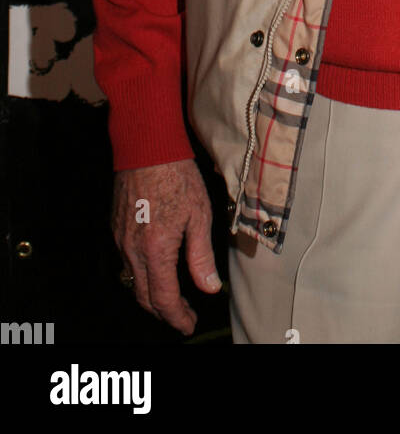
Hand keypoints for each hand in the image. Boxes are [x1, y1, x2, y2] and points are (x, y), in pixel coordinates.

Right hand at [111, 159, 220, 334]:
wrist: (147, 147)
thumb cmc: (177, 176)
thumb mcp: (200, 215)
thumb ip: (201, 256)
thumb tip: (210, 287)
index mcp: (156, 250)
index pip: (164, 298)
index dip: (177, 317)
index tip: (188, 325)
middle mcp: (133, 250)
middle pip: (144, 297)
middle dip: (164, 311)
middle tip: (183, 316)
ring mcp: (121, 240)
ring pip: (133, 281)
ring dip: (151, 294)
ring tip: (173, 296)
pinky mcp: (116, 228)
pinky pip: (127, 262)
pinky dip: (142, 274)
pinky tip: (157, 268)